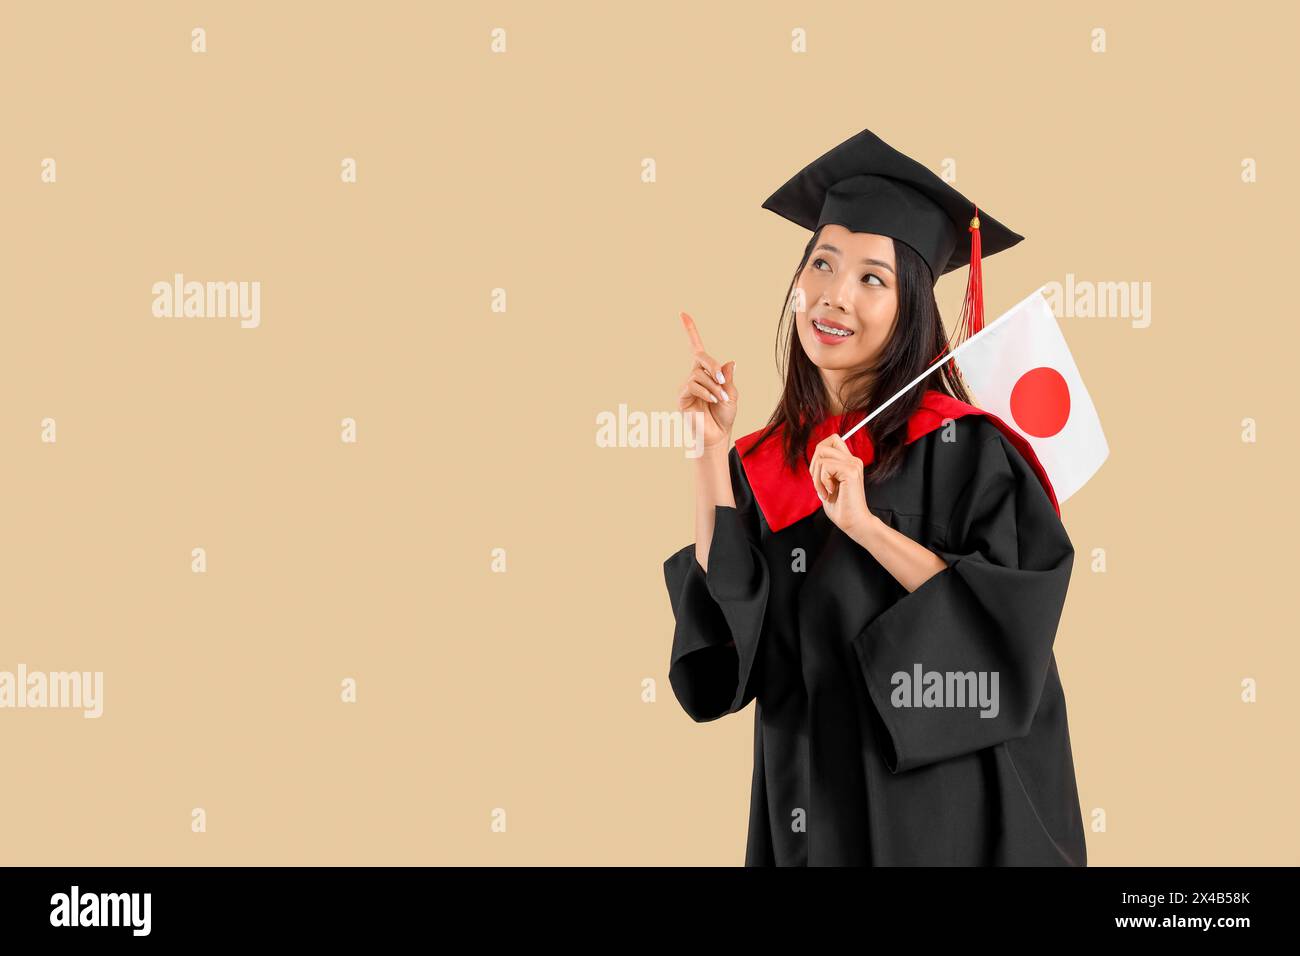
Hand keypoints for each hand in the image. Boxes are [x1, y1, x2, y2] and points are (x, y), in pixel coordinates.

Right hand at [676, 311, 737, 451]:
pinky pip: (693, 385)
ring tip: (720, 399)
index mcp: (705, 372)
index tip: (683, 314)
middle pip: (700, 357)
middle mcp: (693, 376)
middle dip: (712, 365)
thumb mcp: (731, 393)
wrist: (717, 435)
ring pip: (698, 374)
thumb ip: (728, 378)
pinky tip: (713, 400)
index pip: (696, 348)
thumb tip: (728, 362)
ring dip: (714, 386)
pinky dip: (706, 392)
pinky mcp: (682, 398)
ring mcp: (686, 386)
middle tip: (723, 382)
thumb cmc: (724, 415)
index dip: (690, 331)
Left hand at [809, 434, 872, 534]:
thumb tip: (815, 458)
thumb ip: (824, 469)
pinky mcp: (850, 471)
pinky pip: (825, 466)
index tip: (820, 474)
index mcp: (849, 462)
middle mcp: (853, 460)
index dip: (819, 453)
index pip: (832, 439)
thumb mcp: (828, 483)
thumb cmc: (841, 507)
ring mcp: (853, 464)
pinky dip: (821, 481)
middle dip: (814, 465)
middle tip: (819, 483)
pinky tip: (830, 492)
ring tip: (824, 491)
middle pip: (823, 445)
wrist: (854, 523)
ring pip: (821, 456)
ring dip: (816, 476)